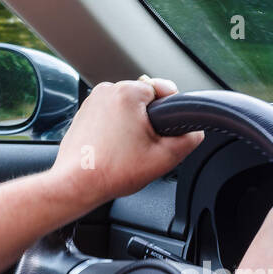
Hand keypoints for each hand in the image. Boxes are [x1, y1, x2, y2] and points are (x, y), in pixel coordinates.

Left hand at [48, 77, 203, 210]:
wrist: (77, 184)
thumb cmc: (113, 171)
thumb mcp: (165, 157)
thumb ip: (189, 139)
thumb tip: (195, 132)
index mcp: (128, 92)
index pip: (163, 89)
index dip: (169, 112)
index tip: (163, 131)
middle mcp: (107, 90)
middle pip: (143, 99)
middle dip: (148, 120)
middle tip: (143, 146)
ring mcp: (91, 101)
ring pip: (125, 108)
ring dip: (131, 125)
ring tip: (125, 150)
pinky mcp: (82, 113)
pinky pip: (108, 115)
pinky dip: (114, 129)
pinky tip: (112, 148)